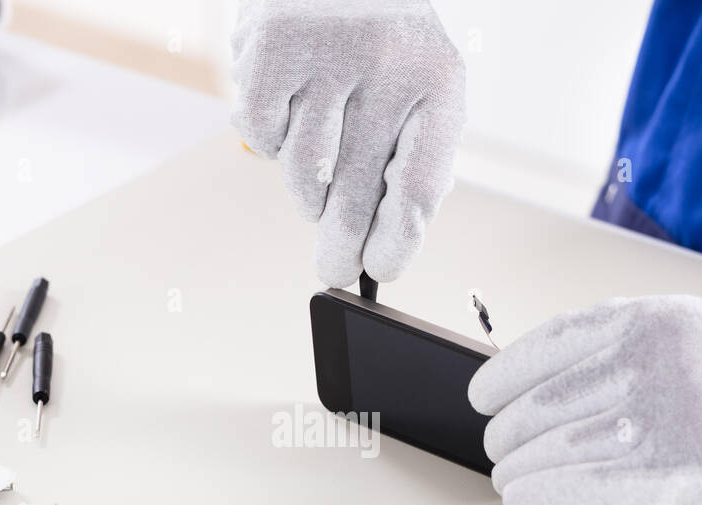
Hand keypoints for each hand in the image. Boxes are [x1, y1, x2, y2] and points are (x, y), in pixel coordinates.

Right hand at [231, 0, 464, 285]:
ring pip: (304, 173)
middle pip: (357, 194)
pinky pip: (262, 138)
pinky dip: (268, 141)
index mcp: (439, 82)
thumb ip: (412, 156)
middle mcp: (388, 65)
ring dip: (305, 188)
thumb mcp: (420, 83)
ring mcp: (329, 55)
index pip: (417, 189)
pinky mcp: (274, 47)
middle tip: (334, 269)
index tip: (379, 269)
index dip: (396, 243)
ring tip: (317, 156)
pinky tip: (287, 111)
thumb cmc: (381, 37)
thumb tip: (383, 241)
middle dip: (342, 246)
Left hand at [467, 295, 701, 504]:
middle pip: (542, 405)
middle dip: (509, 434)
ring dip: (519, 469)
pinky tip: (523, 497)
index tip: (484, 399)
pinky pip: (582, 489)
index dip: (503, 379)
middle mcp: (654, 364)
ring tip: (512, 477)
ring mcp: (666, 422)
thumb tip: (532, 385)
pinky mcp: (679, 480)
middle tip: (503, 449)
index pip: (547, 347)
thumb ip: (617, 349)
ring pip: (553, 450)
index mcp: (651, 321)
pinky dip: (541, 494)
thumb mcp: (687, 334)